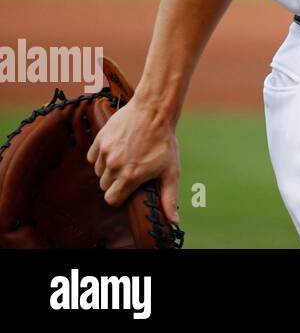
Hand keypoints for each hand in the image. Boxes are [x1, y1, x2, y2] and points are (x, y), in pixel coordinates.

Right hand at [87, 97, 181, 223]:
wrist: (154, 110)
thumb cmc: (164, 142)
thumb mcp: (171, 170)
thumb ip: (169, 198)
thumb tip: (174, 222)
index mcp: (130, 177)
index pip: (112, 200)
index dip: (120, 197)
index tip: (128, 189)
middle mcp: (114, 166)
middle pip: (105, 186)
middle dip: (116, 181)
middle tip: (131, 169)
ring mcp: (105, 152)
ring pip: (98, 171)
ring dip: (108, 168)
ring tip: (126, 157)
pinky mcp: (99, 140)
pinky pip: (92, 156)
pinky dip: (101, 155)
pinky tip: (116, 149)